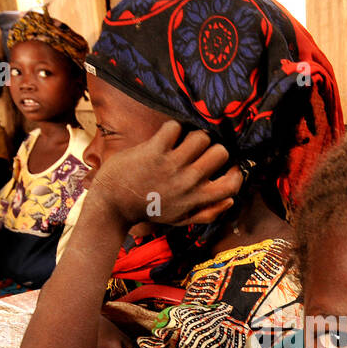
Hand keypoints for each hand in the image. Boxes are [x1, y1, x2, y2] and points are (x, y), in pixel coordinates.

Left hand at [92, 122, 241, 225]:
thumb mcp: (180, 219)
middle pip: (221, 152)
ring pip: (200, 136)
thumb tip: (232, 202)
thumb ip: (208, 213)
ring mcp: (171, 165)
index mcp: (197, 198)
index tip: (226, 168)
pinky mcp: (154, 151)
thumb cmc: (148, 211)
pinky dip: (172, 128)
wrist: (113, 205)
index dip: (234, 172)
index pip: (232, 185)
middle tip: (198, 152)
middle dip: (212, 148)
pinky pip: (174, 127)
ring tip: (182, 142)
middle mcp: (188, 181)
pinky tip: (165, 137)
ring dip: (192, 136)